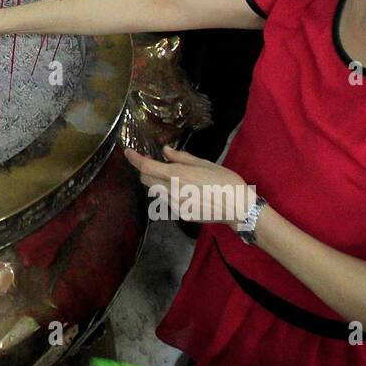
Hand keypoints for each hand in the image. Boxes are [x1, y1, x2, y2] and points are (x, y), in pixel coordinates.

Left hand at [125, 144, 252, 225]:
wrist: (238, 208)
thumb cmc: (225, 181)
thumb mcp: (204, 163)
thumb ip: (181, 157)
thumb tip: (165, 151)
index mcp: (177, 175)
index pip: (146, 166)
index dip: (134, 158)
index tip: (128, 152)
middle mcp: (172, 191)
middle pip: (146, 180)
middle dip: (145, 170)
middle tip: (154, 161)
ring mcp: (175, 205)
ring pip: (155, 191)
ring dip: (156, 182)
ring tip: (172, 176)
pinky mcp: (181, 214)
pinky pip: (167, 201)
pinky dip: (168, 192)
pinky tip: (184, 190)